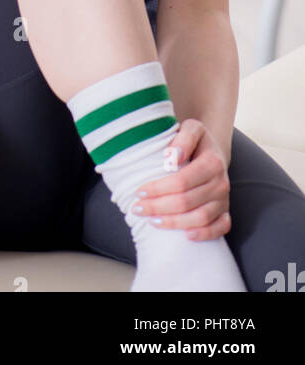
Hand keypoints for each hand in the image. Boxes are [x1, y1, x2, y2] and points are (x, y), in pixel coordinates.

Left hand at [131, 119, 231, 240]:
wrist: (214, 151)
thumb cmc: (196, 141)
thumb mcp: (192, 128)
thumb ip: (184, 137)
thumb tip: (171, 157)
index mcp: (213, 162)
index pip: (181, 181)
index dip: (159, 189)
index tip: (139, 191)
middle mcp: (221, 183)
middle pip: (187, 202)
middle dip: (159, 207)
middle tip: (137, 209)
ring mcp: (224, 200)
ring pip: (201, 218)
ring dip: (174, 223)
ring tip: (152, 221)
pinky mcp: (226, 212)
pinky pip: (221, 228)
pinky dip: (205, 234)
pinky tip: (187, 236)